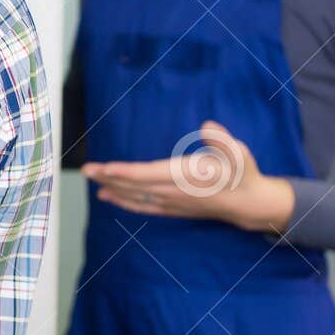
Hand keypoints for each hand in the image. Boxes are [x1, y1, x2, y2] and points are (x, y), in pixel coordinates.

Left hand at [81, 121, 295, 232]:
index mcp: (189, 175)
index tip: (106, 168)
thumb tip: (207, 126)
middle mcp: (176, 191)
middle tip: (86, 169)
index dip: (127, 172)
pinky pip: (142, 206)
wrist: (249, 203)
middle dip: (109, 178)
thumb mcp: (240, 153)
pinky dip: (123, 201)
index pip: (152, 174)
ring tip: (91, 178)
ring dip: (111, 188)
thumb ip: (223, 140)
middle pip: (136, 186)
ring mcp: (172, 202)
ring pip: (135, 196)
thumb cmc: (242, 173)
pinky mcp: (172, 208)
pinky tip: (107, 196)